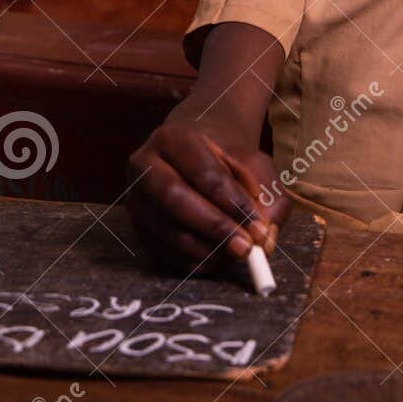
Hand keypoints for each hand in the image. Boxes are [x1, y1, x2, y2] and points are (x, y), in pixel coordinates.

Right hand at [126, 122, 289, 273]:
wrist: (195, 155)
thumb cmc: (226, 159)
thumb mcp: (253, 164)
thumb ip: (267, 195)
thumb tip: (264, 238)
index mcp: (172, 139)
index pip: (202, 172)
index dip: (231, 202)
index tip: (257, 225)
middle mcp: (144, 166)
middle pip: (173, 199)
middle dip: (213, 227)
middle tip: (245, 247)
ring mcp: (135, 198)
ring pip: (166, 231)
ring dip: (206, 249)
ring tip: (236, 253)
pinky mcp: (137, 227)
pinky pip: (162, 253)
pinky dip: (194, 262)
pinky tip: (219, 259)